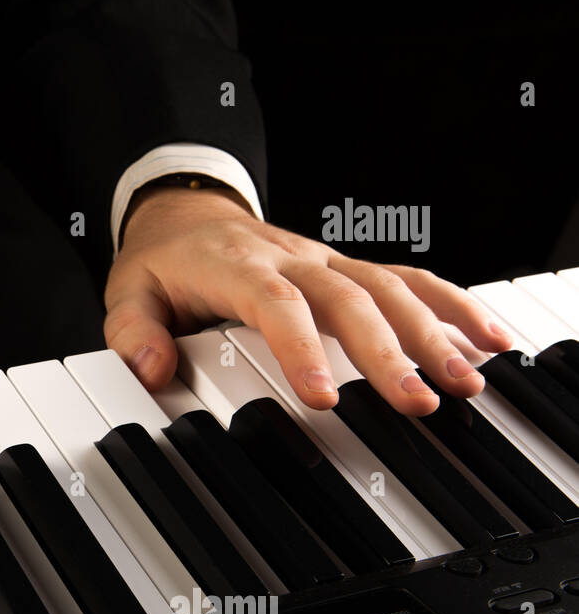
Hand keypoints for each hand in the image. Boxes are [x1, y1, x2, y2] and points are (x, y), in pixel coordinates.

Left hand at [104, 186, 513, 414]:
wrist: (185, 213)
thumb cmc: (163, 261)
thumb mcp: (128, 292)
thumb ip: (134, 332)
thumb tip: (151, 370)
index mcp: (236, 267)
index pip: (275, 305)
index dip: (302, 349)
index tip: (324, 395)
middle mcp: (291, 259)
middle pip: (348, 298)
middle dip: (388, 351)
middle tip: (417, 400)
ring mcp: (325, 261)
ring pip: (389, 286)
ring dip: (433, 331)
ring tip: (466, 380)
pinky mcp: (348, 267)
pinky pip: (407, 279)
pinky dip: (451, 305)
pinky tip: (486, 338)